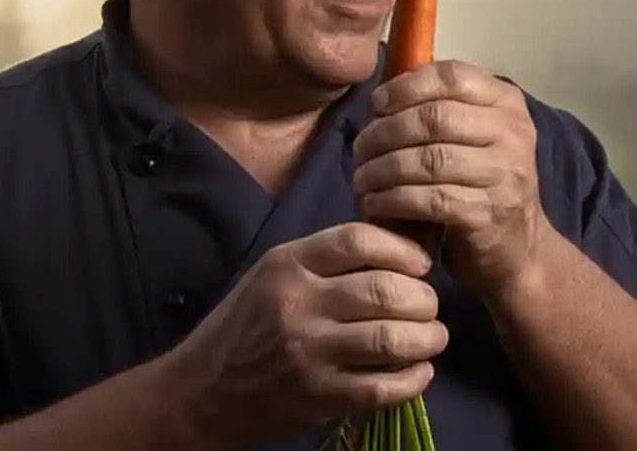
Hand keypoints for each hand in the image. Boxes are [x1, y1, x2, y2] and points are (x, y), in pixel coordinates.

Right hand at [166, 222, 448, 447]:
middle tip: (429, 305)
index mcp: (287, 264)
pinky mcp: (318, 396)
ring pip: (392, 338)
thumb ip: (324, 262)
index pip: (358, 240)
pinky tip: (420, 371)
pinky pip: (383, 387)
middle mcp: (298, 303)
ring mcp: (308, 353)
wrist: (203, 389)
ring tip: (433, 336)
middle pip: (385, 289)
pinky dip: (414, 379)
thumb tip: (397, 253)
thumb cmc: (245, 324)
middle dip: (423, 298)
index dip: (402, 249)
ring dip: (427, 337)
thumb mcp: (272, 276)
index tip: (421, 264)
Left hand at [352, 60, 550, 299]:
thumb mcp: (476, 136)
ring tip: (361, 179)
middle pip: (434, 117)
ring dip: (382, 168)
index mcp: (507, 104)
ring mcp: (504, 174)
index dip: (406, 87)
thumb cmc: (482, 184)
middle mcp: (513, 133)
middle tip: (360, 150)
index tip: (376, 105)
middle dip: (385, 132)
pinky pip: (429, 199)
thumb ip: (442, 108)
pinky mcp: (488, 213)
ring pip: (428, 159)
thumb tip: (382, 95)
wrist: (519, 249)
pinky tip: (374, 203)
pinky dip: (393, 199)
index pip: (453, 76)